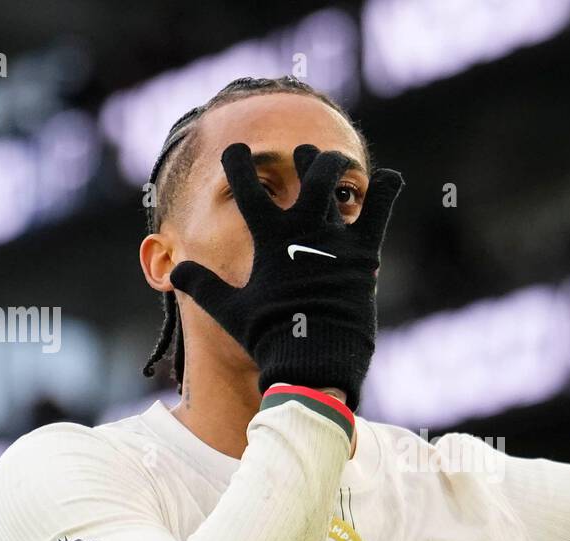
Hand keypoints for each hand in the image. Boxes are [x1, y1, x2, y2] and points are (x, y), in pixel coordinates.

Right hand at [170, 143, 403, 408]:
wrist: (314, 360)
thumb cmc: (269, 336)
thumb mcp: (230, 310)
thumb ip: (203, 285)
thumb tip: (177, 270)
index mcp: (269, 238)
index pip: (248, 188)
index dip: (238, 163)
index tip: (236, 150)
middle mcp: (303, 229)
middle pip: (306, 173)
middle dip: (303, 157)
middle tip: (302, 154)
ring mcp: (335, 239)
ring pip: (336, 184)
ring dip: (334, 166)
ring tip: (333, 160)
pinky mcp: (363, 254)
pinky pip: (379, 213)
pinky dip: (387, 192)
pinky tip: (392, 177)